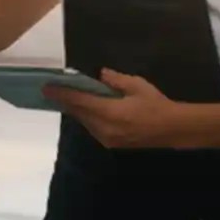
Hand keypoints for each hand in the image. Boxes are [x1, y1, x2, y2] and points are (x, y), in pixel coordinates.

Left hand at [43, 69, 183, 148]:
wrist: (173, 129)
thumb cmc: (156, 105)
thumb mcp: (136, 85)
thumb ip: (115, 80)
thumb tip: (100, 75)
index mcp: (110, 112)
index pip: (79, 102)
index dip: (61, 94)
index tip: (46, 88)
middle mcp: (104, 128)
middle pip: (79, 113)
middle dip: (67, 101)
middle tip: (55, 90)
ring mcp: (107, 139)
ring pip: (85, 122)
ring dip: (78, 110)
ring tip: (72, 97)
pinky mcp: (111, 144)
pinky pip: (93, 128)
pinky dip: (88, 117)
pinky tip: (89, 109)